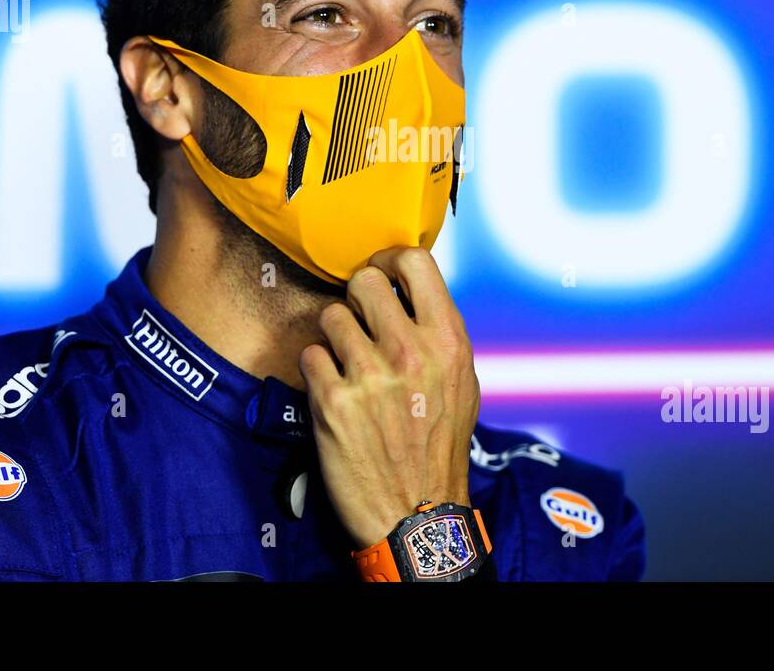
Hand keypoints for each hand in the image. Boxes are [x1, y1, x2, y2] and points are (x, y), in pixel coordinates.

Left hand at [299, 246, 479, 549]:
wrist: (417, 513)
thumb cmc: (440, 446)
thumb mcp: (463, 382)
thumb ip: (438, 332)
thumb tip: (409, 291)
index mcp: (448, 341)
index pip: (415, 260)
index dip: (391, 259)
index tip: (383, 273)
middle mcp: (411, 352)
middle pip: (364, 279)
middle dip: (357, 298)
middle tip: (360, 323)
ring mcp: (369, 375)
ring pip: (331, 315)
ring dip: (334, 336)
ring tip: (348, 364)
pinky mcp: (332, 401)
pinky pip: (310, 355)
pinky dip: (318, 371)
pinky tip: (334, 393)